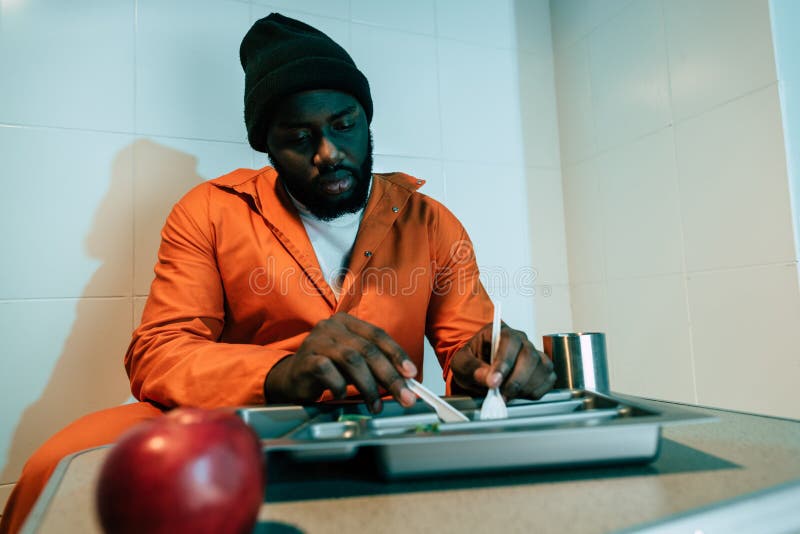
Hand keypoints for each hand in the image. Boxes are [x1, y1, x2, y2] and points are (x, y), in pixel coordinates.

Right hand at [264, 312, 417, 412]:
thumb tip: (404, 382)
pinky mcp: (305, 359)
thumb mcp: (353, 363)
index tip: (411, 374)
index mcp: (347, 322)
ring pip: (352, 360)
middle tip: (404, 396)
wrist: (290, 379)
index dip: (397, 354)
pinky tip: (341, 396)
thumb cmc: (327, 369)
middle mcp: (332, 327)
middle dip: (389, 376)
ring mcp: (317, 341)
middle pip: (368, 350)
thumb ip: (374, 366)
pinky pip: (329, 372)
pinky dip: (339, 387)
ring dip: (369, 386)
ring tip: (376, 405)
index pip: (378, 335)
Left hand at [450, 322, 555, 399]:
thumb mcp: (462, 363)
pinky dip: (536, 391)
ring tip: (508, 395)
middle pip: (529, 356)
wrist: (479, 369)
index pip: (509, 342)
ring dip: (526, 387)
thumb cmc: (472, 361)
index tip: (495, 382)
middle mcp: (521, 341)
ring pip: (542, 368)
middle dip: (516, 380)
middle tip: (502, 394)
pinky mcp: (542, 369)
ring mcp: (534, 354)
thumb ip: (472, 368)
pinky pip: (548, 380)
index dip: (504, 363)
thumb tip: (488, 378)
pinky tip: (520, 394)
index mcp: (501, 332)